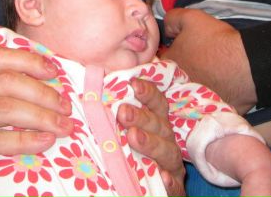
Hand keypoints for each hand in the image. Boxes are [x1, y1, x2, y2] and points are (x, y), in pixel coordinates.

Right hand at [0, 47, 72, 190]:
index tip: (53, 71)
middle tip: (65, 106)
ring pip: (6, 107)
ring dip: (41, 115)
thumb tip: (22, 95)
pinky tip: (43, 143)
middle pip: (9, 81)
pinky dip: (23, 140)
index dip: (30, 60)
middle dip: (43, 92)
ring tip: (63, 126)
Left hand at [117, 77, 185, 196]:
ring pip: (168, 152)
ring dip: (152, 144)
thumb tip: (95, 92)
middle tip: (122, 112)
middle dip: (142, 117)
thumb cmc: (131, 154)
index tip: (133, 84)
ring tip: (134, 137)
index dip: (148, 92)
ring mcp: (172, 165)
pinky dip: (169, 181)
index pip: (157, 104)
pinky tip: (163, 177)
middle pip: (160, 125)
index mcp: (157, 125)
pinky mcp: (175, 188)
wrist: (144, 188)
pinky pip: (174, 185)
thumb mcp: (125, 132)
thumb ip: (117, 115)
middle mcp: (167, 141)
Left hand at [162, 8, 255, 112]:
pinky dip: (207, 95)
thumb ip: (172, 20)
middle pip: (170, 77)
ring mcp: (191, 98)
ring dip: (191, 83)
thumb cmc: (216, 41)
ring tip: (206, 74)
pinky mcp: (208, 108)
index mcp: (168, 63)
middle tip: (195, 63)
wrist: (247, 64)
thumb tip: (166, 30)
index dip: (169, 53)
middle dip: (177, 71)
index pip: (159, 59)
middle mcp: (174, 84)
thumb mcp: (191, 18)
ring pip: (185, 90)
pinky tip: (216, 86)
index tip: (181, 51)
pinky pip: (203, 102)